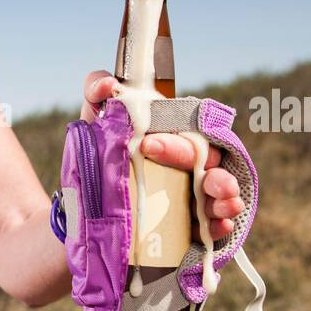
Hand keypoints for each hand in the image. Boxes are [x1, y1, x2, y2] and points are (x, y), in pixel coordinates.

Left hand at [81, 70, 241, 241]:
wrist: (83, 201)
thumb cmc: (97, 151)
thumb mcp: (94, 118)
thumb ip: (97, 88)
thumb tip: (109, 84)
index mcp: (170, 138)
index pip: (183, 139)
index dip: (173, 144)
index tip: (149, 147)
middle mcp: (185, 165)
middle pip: (210, 168)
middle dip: (217, 176)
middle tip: (213, 183)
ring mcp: (188, 195)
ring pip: (216, 195)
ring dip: (226, 198)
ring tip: (227, 203)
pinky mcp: (186, 225)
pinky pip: (208, 227)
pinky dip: (218, 227)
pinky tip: (221, 227)